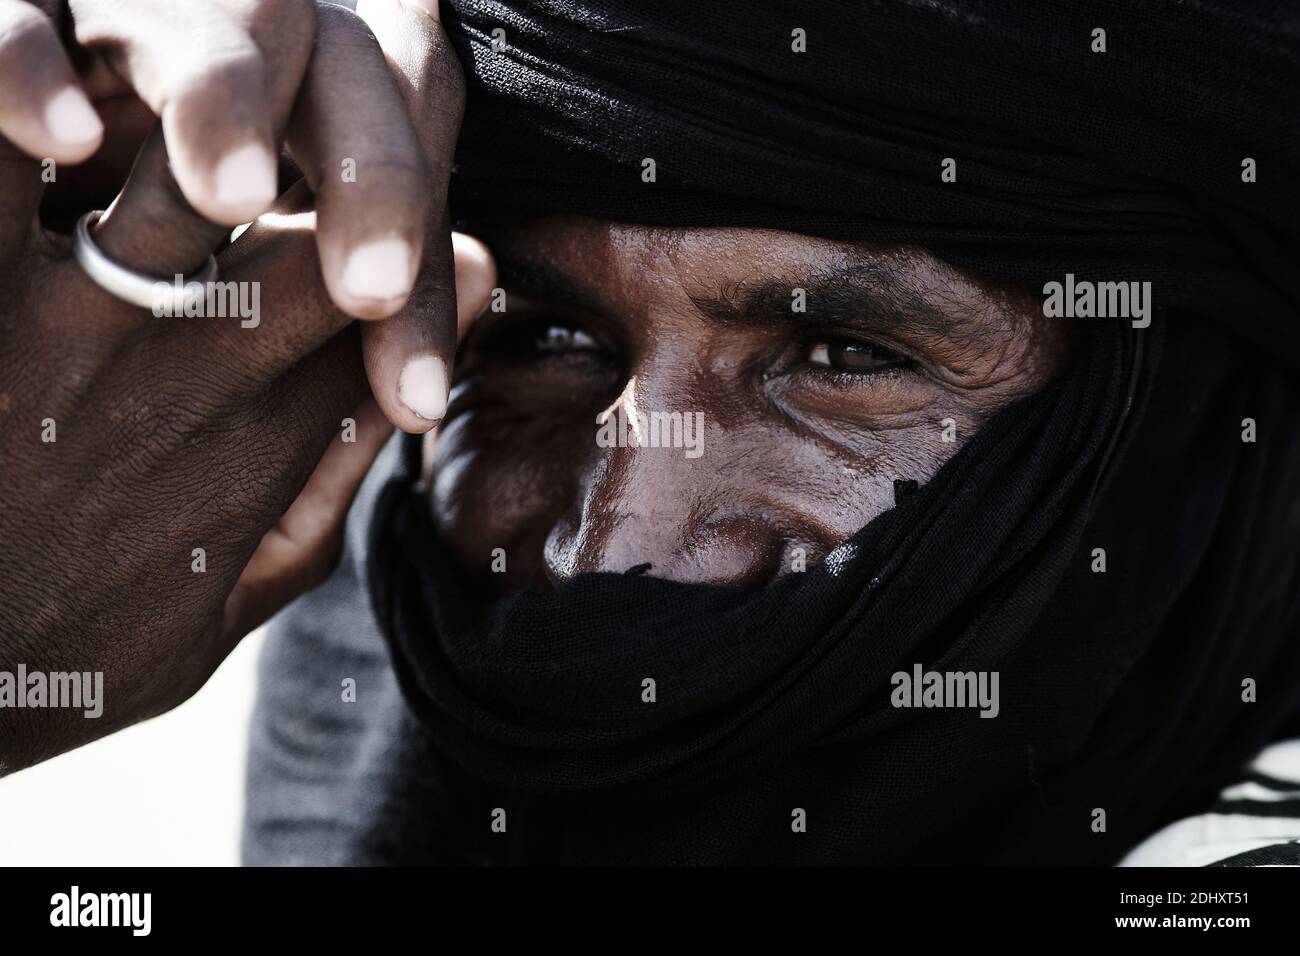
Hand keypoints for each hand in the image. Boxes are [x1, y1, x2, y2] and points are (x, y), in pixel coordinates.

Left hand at [0, 0, 493, 772]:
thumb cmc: (49, 665)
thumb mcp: (207, 628)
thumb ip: (302, 519)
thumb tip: (382, 418)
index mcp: (246, 470)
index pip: (374, 346)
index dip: (426, 280)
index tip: (454, 245)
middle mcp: (175, 394)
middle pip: (318, 253)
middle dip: (371, 193)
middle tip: (377, 149)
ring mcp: (59, 333)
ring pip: (190, 187)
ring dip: (235, 122)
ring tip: (271, 90)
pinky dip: (27, 94)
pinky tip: (66, 94)